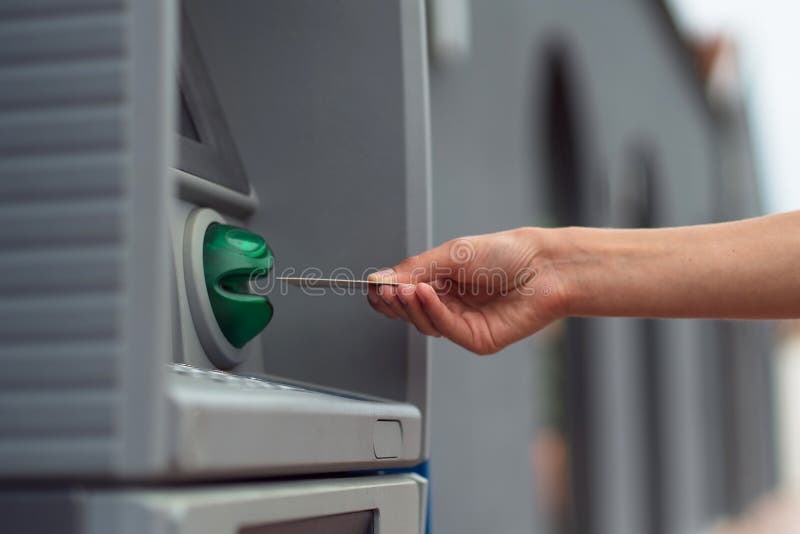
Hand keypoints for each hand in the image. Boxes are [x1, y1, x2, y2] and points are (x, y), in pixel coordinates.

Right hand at [366, 228, 568, 354]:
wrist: (544, 266)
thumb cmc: (508, 254)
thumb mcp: (451, 254)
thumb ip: (414, 269)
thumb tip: (379, 278)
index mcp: (441, 282)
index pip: (403, 294)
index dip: (386, 292)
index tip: (374, 285)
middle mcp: (450, 304)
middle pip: (408, 312)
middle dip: (393, 301)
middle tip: (385, 290)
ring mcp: (462, 324)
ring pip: (423, 323)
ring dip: (410, 306)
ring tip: (405, 289)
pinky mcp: (476, 339)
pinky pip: (445, 329)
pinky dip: (431, 311)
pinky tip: (425, 294)